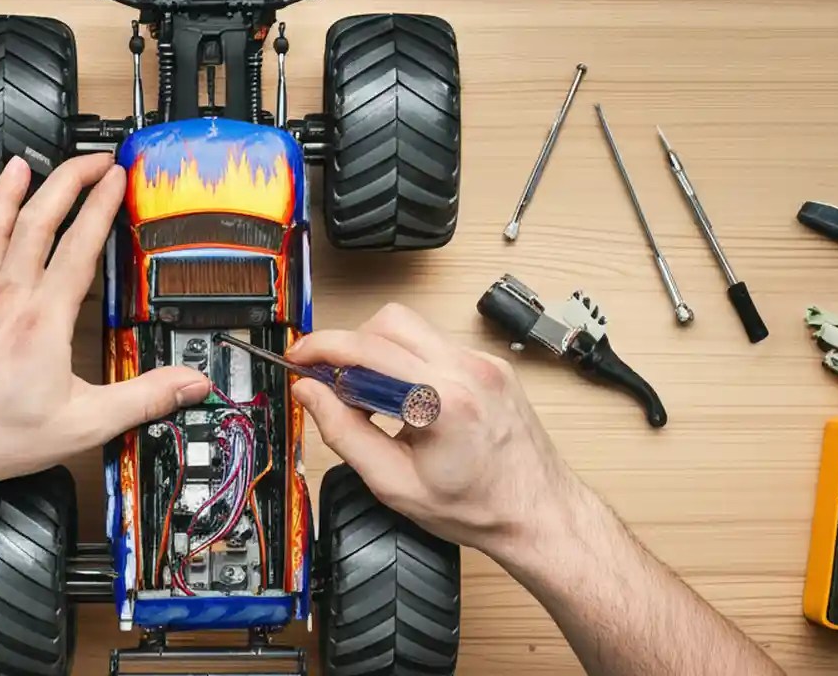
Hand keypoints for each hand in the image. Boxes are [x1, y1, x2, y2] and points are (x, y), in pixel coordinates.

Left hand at [0, 154, 209, 495]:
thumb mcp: (85, 424)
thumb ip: (144, 399)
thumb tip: (190, 384)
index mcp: (43, 320)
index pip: (79, 246)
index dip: (102, 206)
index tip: (120, 179)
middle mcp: (11, 298)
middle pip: (41, 220)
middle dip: (72, 180)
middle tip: (99, 160)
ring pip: (6, 224)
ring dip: (29, 188)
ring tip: (42, 159)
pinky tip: (2, 198)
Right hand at [289, 303, 573, 554]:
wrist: (538, 514)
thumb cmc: (478, 508)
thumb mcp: (394, 483)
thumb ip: (343, 433)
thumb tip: (309, 394)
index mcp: (442, 400)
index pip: (367, 348)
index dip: (322, 347)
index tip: (299, 358)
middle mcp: (468, 370)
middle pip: (388, 322)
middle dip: (351, 345)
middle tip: (333, 381)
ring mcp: (484, 363)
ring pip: (412, 328)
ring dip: (380, 352)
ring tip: (372, 398)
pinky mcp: (491, 366)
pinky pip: (436, 345)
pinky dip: (409, 363)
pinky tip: (406, 401)